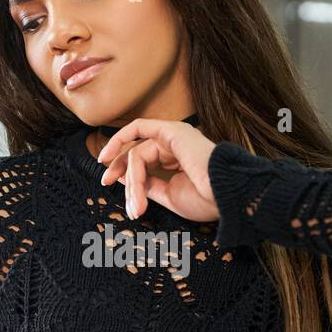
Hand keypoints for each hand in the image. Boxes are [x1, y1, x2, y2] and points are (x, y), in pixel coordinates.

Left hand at [96, 117, 219, 221]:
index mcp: (180, 160)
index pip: (145, 161)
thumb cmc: (206, 200)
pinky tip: (108, 155)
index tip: (108, 184)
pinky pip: (139, 129)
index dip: (125, 174)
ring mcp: (175, 136)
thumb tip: (124, 178)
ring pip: (137, 152)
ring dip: (132, 178)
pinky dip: (121, 139)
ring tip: (137, 202)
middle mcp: (177, 145)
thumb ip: (148, 185)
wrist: (226, 196)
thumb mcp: (169, 196)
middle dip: (118, 171)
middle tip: (105, 184)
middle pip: (137, 155)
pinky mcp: (172, 131)